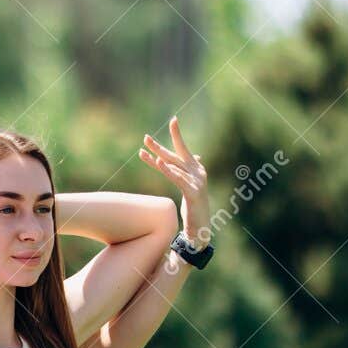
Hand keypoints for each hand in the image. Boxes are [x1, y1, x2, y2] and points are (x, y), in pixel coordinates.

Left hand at [140, 116, 209, 238]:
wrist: (201, 228)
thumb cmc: (194, 207)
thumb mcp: (191, 186)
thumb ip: (190, 170)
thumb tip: (197, 155)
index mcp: (196, 168)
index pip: (182, 150)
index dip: (177, 135)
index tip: (173, 120)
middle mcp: (198, 172)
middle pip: (175, 156)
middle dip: (159, 147)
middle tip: (145, 137)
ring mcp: (198, 182)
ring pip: (175, 167)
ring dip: (160, 158)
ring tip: (147, 151)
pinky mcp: (194, 193)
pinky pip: (179, 180)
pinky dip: (169, 171)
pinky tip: (159, 163)